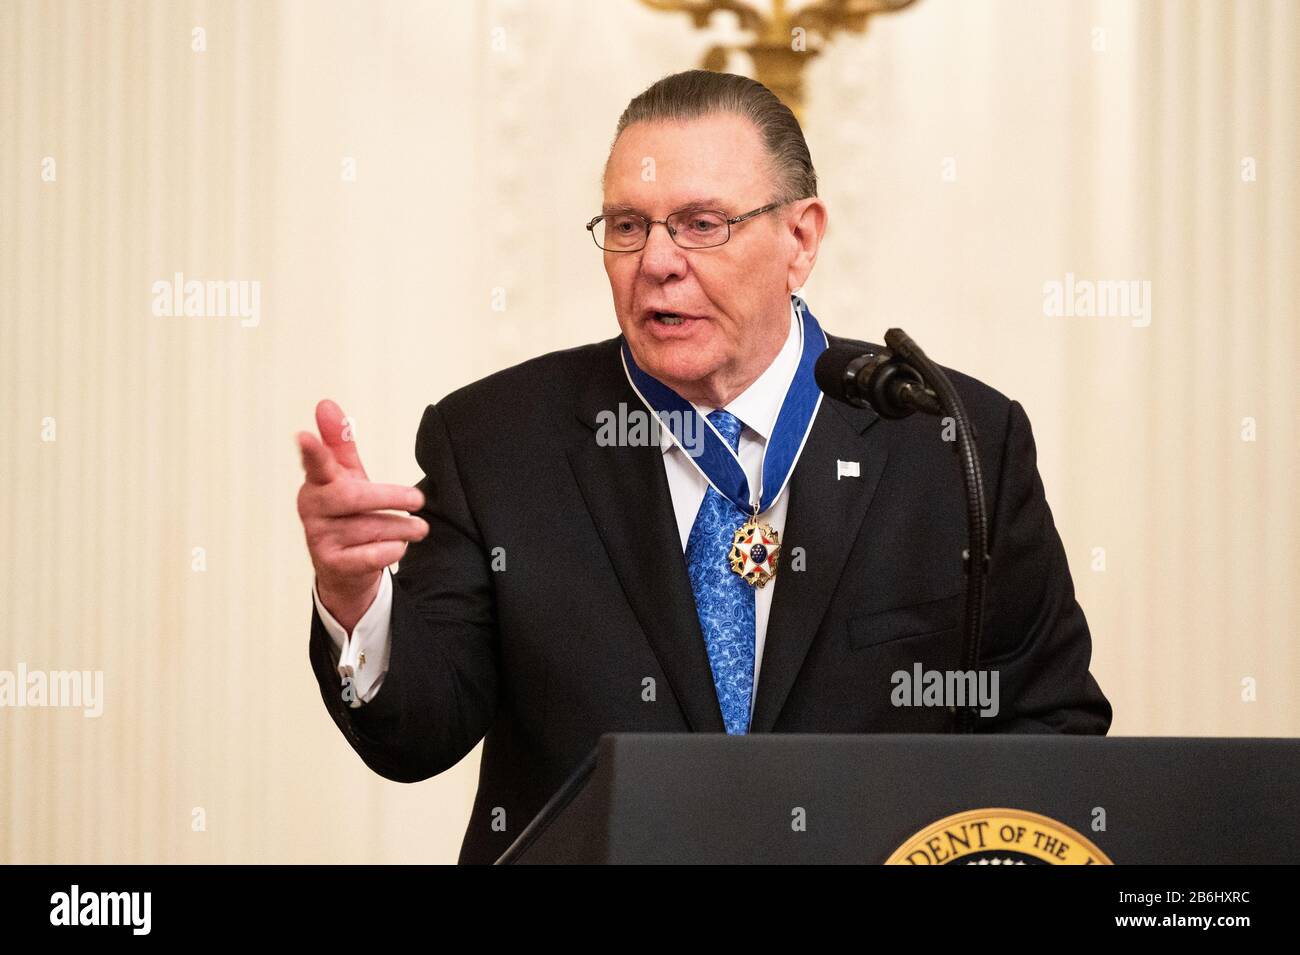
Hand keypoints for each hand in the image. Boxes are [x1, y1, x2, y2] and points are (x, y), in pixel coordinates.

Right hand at [296, 399, 426, 632]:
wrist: (346, 568)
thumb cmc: (348, 513)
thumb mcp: (347, 476)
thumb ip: (340, 443)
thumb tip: (326, 404)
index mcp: (317, 482)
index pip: (316, 464)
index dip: (312, 452)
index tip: (304, 437)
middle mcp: (312, 508)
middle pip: (352, 497)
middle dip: (390, 497)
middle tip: (420, 499)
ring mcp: (318, 538)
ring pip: (368, 528)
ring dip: (400, 527)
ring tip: (419, 528)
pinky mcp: (332, 564)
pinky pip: (370, 556)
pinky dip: (391, 550)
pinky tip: (399, 546)